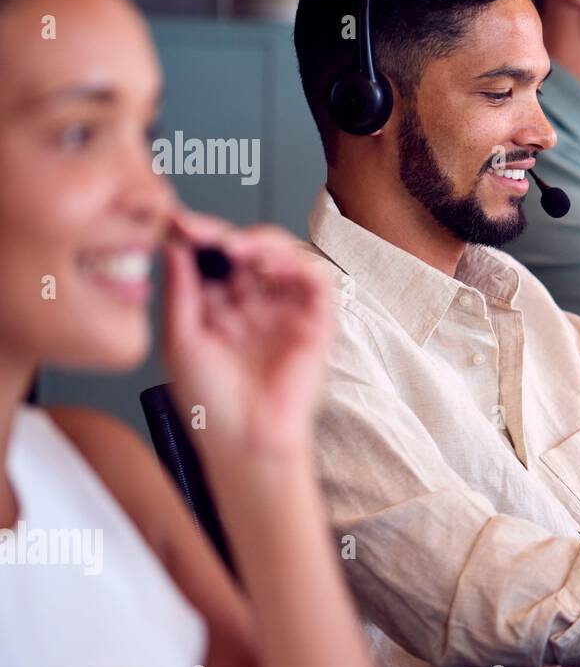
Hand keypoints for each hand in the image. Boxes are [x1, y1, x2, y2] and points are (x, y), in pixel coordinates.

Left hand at [162, 209, 333, 458]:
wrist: (243, 441)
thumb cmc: (212, 406)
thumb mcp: (181, 340)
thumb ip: (181, 291)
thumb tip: (175, 246)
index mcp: (221, 311)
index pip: (215, 261)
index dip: (199, 239)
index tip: (176, 225)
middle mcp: (255, 307)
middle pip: (249, 252)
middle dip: (225, 236)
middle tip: (201, 230)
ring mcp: (287, 313)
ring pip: (284, 257)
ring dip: (262, 243)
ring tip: (235, 247)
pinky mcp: (317, 322)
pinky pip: (316, 280)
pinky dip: (296, 263)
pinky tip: (269, 264)